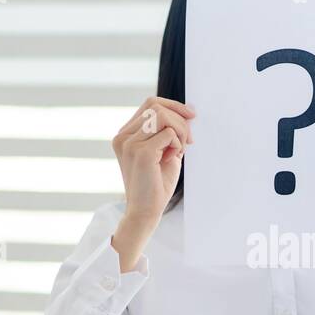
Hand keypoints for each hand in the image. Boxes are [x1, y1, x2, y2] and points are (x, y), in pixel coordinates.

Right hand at [110, 96, 193, 269]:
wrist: (146, 211)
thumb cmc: (156, 184)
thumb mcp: (164, 151)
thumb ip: (169, 131)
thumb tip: (188, 112)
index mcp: (125, 135)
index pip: (150, 103)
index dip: (173, 105)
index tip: (191, 116)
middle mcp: (123, 136)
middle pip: (157, 106)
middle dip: (180, 119)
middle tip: (189, 141)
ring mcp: (129, 143)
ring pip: (162, 116)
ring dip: (180, 131)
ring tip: (179, 151)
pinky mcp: (140, 152)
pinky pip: (168, 133)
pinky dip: (177, 144)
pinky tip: (172, 159)